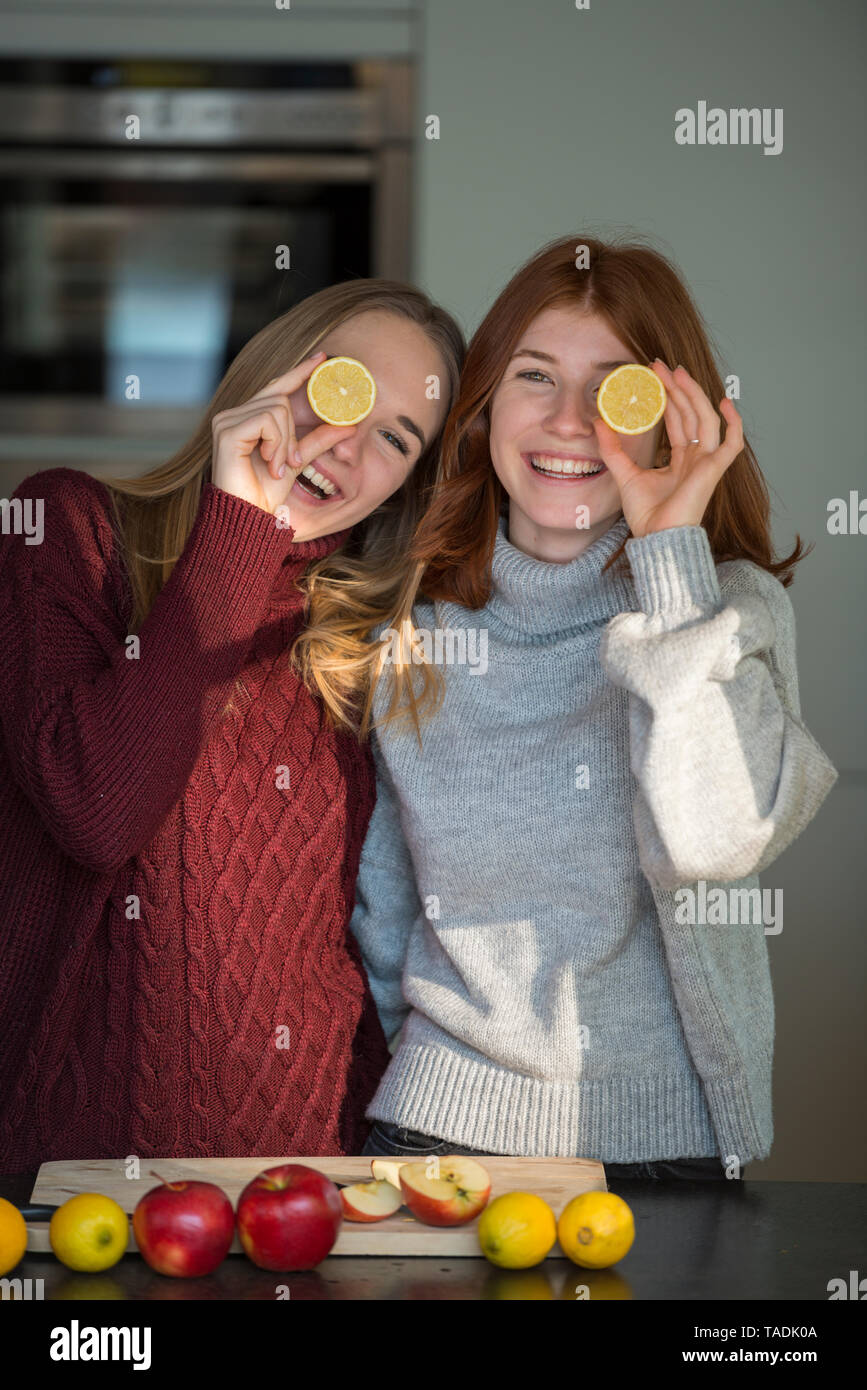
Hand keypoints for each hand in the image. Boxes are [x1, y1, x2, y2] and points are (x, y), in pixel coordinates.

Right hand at [210, 350, 356, 516]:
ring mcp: (227, 420)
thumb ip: (317, 441)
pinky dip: (276, 443)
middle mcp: (233, 415)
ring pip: (276, 408)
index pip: (276, 386)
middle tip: (290, 462)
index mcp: (247, 418)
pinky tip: (269, 463)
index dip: (299, 372)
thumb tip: (347, 425)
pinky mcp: (227, 431)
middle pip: (280, 398)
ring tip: (276, 466)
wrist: (247, 518)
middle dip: (293, 433)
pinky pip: (266, 421)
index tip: (322, 358)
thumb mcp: (298, 462)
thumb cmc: (265, 494)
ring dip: (285, 442)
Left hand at [592, 360, 742, 537]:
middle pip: (690, 414)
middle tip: (660, 365)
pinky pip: (732, 443)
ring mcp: (707, 463)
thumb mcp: (624, 474)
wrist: (656, 538)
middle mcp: (696, 458)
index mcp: (680, 460)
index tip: (654, 375)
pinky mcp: (714, 470)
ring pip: (705, 419)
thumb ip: (613, 449)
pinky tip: (724, 402)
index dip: (668, 396)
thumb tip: (599, 422)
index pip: (677, 419)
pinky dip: (733, 422)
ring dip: (693, 394)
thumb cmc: (647, 516)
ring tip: (676, 373)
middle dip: (677, 388)